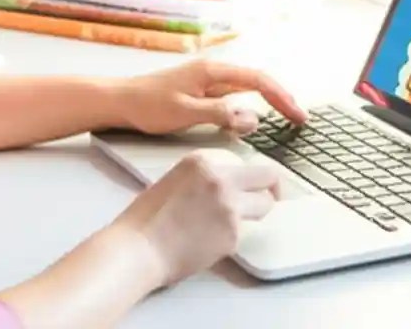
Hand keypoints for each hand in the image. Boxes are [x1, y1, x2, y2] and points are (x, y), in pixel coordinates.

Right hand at [111, 149, 280, 285]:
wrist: (139, 249)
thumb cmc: (145, 220)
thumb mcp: (174, 182)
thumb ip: (202, 180)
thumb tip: (225, 188)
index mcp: (202, 161)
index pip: (243, 161)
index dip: (250, 176)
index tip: (253, 184)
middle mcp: (220, 179)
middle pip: (267, 176)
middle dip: (272, 188)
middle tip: (270, 198)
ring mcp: (229, 206)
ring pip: (264, 205)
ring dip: (255, 213)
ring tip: (231, 224)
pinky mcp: (233, 234)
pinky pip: (243, 232)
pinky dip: (231, 238)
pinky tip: (208, 243)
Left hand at [114, 59, 306, 135]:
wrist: (118, 101)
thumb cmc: (148, 106)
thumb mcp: (185, 112)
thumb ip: (220, 114)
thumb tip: (253, 118)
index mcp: (212, 71)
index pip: (258, 79)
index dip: (281, 97)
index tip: (297, 115)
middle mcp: (212, 71)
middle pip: (256, 81)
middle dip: (279, 98)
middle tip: (298, 119)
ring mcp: (206, 80)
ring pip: (245, 88)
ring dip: (265, 101)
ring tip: (284, 118)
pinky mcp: (199, 90)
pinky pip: (231, 96)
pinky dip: (247, 105)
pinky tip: (249, 120)